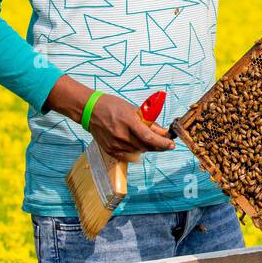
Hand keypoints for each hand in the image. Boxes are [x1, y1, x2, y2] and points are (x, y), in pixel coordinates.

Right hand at [44, 76, 173, 160]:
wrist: (90, 111)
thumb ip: (149, 122)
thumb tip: (163, 131)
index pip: (149, 137)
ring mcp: (115, 144)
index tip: (171, 144)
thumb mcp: (133, 110)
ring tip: (145, 138)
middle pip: (146, 146)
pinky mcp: (110, 150)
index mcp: (128, 122)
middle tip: (164, 142)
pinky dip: (136, 151)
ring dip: (146, 147)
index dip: (162, 143)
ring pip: (139, 151)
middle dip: (157, 145)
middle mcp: (122, 135)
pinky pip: (129, 156)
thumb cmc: (113, 106)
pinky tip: (136, 144)